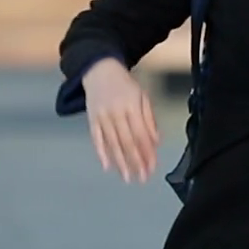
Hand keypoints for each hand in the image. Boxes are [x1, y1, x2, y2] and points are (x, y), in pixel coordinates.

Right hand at [83, 59, 159, 182]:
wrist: (100, 70)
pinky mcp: (92, 119)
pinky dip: (101, 153)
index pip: (141, 134)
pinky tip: (107, 166)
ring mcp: (102, 116)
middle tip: (142, 178)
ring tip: (128, 177)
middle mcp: (117, 112)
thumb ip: (149, 120)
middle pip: (128, 142)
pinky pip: (97, 139)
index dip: (147, 153)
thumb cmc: (125, 85)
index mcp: (132, 106)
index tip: (152, 167)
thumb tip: (156, 142)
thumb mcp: (142, 97)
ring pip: (113, 143)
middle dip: (136, 162)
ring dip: (121, 162)